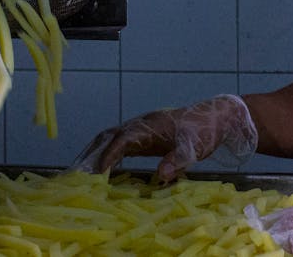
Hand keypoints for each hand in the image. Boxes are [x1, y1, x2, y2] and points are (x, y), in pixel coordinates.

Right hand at [71, 94, 257, 182]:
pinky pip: (121, 143)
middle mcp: (141, 124)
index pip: (122, 139)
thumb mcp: (194, 148)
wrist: (216, 117)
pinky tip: (104, 169)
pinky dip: (108, 153)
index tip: (98, 173)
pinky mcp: (146, 135)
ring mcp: (143, 128)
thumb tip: (161, 176)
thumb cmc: (204, 132)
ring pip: (112, 137)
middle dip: (92, 152)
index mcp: (150, 126)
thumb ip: (178, 160)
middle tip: (76, 172)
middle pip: (109, 136)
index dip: (109, 155)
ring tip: (81, 171)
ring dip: (96, 152)